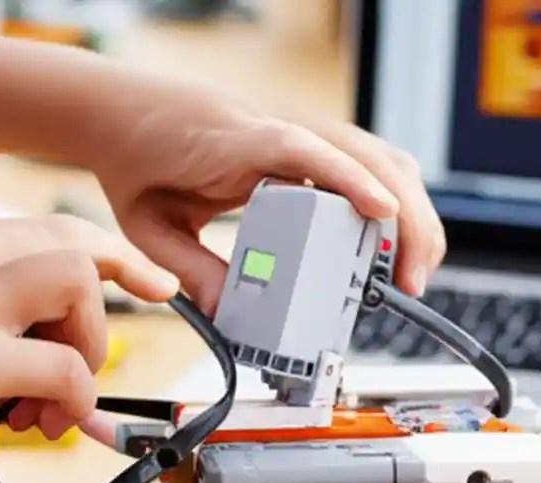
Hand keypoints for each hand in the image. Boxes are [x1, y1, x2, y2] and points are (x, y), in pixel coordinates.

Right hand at [0, 216, 175, 482]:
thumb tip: (49, 387)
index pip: (56, 230)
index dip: (117, 256)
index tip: (154, 282)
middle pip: (80, 249)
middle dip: (116, 301)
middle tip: (103, 356)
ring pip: (81, 293)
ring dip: (87, 353)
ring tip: (48, 403)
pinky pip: (64, 371)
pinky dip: (74, 402)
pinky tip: (42, 423)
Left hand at [87, 78, 445, 312]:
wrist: (128, 111)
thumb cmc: (139, 161)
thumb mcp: (151, 226)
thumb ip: (188, 268)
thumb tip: (228, 314)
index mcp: (241, 142)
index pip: (309, 152)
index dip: (353, 181)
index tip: (385, 213)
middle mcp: (284, 127)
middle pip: (369, 156)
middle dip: (404, 220)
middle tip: (408, 283)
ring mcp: (305, 131)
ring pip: (384, 158)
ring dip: (412, 213)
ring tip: (412, 274)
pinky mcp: (314, 143)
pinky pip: (372, 164)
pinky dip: (396, 200)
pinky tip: (398, 245)